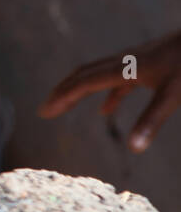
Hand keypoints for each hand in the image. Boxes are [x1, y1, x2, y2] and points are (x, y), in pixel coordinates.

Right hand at [39, 30, 180, 151]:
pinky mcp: (148, 65)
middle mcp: (124, 62)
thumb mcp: (173, 94)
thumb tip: (134, 149)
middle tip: (46, 110)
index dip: (62, 97)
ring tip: (66, 106)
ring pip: (98, 75)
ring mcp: (136, 61)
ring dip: (80, 90)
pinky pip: (118, 80)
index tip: (44, 112)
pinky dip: (107, 95)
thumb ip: (151, 121)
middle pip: (84, 75)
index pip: (83, 83)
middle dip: (63, 92)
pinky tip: (107, 110)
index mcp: (124, 68)